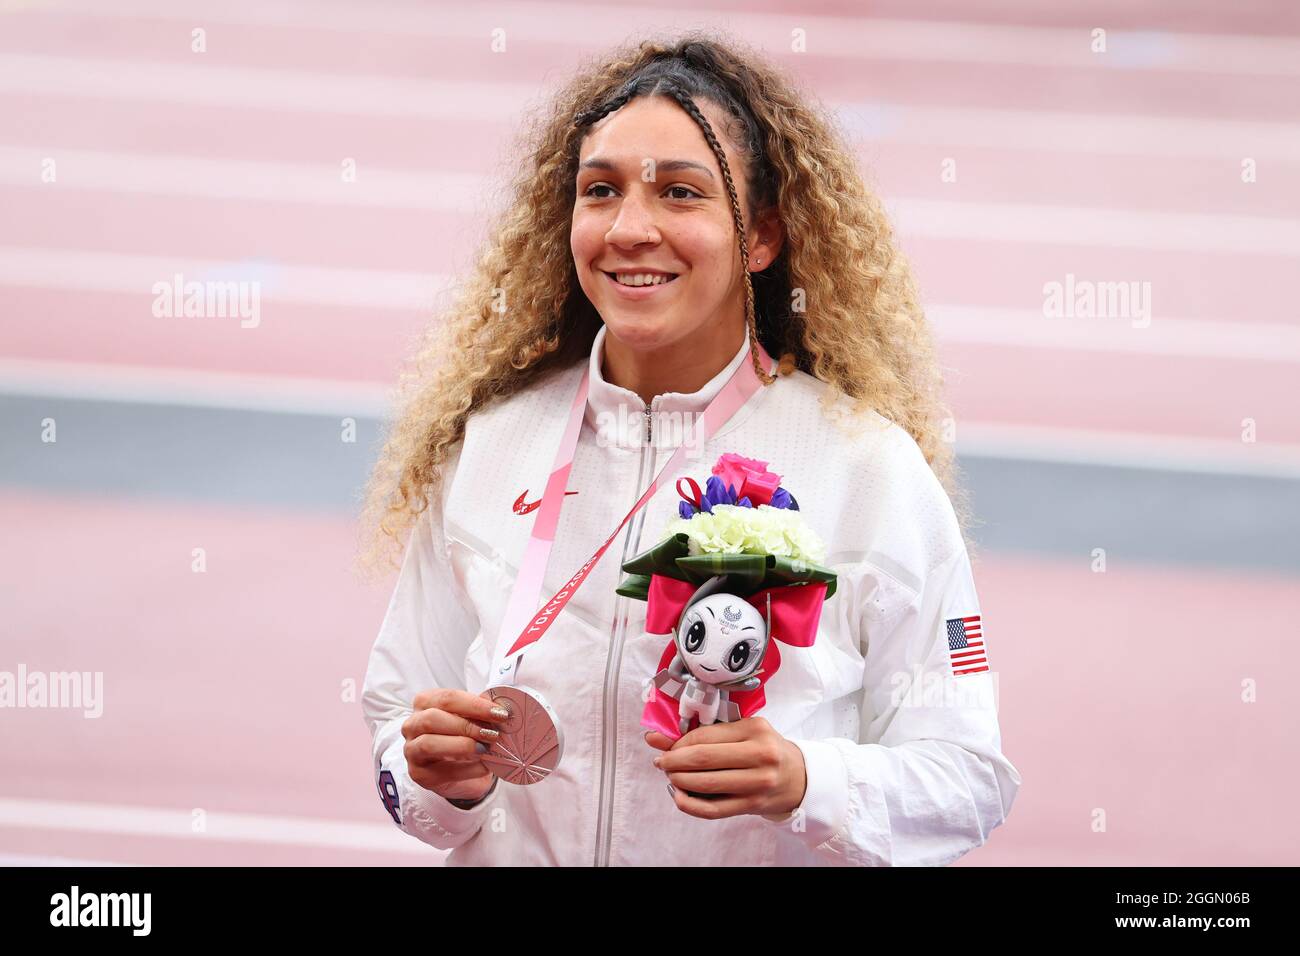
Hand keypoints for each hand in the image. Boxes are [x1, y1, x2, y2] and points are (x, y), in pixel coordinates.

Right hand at [402, 688, 509, 802]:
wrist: (462, 771)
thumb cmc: (464, 737)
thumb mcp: (471, 720)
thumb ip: (480, 714)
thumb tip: (499, 711)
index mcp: (425, 703)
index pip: (447, 698)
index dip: (475, 705)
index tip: (500, 713)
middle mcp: (412, 725)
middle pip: (432, 718)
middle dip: (467, 726)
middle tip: (493, 733)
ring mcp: (412, 750)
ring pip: (429, 744)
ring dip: (462, 746)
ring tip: (486, 749)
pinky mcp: (419, 775)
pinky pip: (442, 771)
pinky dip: (468, 769)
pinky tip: (485, 766)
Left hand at [644, 716, 806, 819]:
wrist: (798, 777)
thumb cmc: (765, 750)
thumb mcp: (742, 733)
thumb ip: (703, 734)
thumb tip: (655, 737)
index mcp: (755, 729)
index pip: (706, 735)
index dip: (679, 742)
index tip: (665, 746)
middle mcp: (760, 754)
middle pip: (704, 759)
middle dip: (674, 761)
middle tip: (662, 762)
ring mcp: (758, 782)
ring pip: (706, 784)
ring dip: (679, 780)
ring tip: (671, 776)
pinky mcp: (753, 805)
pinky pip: (713, 809)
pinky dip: (689, 803)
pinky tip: (680, 795)